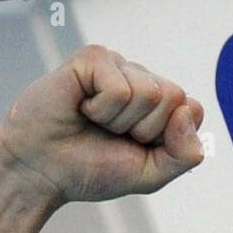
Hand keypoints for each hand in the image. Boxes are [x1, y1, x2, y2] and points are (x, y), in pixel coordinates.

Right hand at [0, 44, 204, 204]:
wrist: (41, 170)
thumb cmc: (90, 168)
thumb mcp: (150, 175)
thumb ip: (184, 155)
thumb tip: (190, 109)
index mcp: (158, 106)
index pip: (191, 110)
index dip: (166, 138)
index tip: (136, 147)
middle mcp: (141, 80)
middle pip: (174, 97)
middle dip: (144, 129)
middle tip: (111, 135)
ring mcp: (117, 66)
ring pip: (149, 92)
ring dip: (119, 121)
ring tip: (94, 122)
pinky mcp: (93, 58)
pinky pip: (119, 88)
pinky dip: (100, 110)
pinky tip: (81, 108)